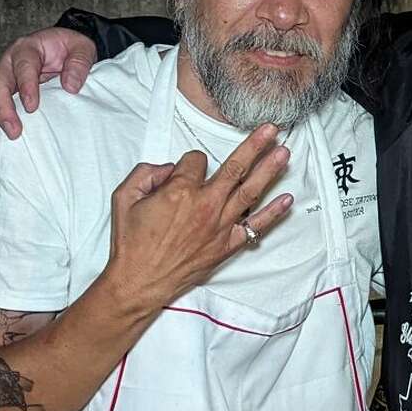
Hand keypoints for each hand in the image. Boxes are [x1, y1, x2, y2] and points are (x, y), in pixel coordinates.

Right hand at [0, 26, 99, 149]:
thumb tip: (70, 86)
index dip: (26, 86)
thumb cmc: (69, 50)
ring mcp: (0, 80)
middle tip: (14, 132)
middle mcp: (8, 64)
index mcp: (28, 49)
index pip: (23, 66)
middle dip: (2, 110)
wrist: (61, 51)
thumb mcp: (82, 48)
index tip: (32, 107)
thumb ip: (80, 63)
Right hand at [98, 123, 293, 312]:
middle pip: (235, 167)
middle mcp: (205, 205)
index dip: (190, 162)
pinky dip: (273, 214)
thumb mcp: (124, 198)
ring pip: (250, 191)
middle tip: (270, 129)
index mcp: (180, 191)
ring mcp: (219, 226)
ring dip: (269, 170)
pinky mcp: (226, 245)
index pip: (196, 160)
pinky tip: (287, 199)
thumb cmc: (131, 243)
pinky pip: (255, 227)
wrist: (139, 282)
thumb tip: (168, 169)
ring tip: (284, 152)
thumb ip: (145, 173)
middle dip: (255, 145)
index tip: (184, 170)